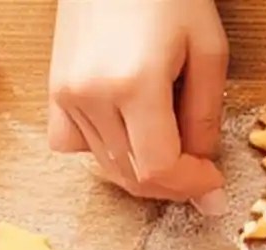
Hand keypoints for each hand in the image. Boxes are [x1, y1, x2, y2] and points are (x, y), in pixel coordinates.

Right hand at [49, 0, 228, 210]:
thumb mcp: (208, 48)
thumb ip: (205, 115)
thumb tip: (203, 164)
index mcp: (135, 84)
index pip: (160, 166)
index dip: (190, 184)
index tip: (211, 182)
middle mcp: (93, 95)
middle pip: (132, 174)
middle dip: (170, 184)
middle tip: (196, 175)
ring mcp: (67, 94)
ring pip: (106, 165)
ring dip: (141, 170)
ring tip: (168, 150)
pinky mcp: (54, 89)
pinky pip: (71, 144)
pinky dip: (101, 151)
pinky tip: (124, 132)